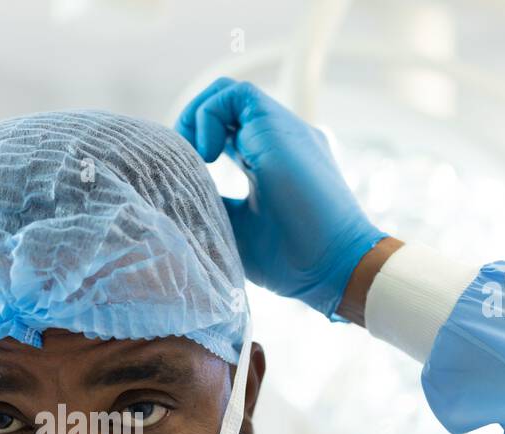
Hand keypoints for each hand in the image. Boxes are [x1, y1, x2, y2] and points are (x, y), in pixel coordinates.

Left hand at [175, 78, 385, 318]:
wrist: (332, 267)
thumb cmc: (289, 260)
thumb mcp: (235, 228)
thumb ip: (210, 202)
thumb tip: (172, 191)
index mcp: (271, 162)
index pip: (228, 135)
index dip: (196, 145)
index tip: (183, 177)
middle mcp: (279, 140)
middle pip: (226, 109)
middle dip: (190, 128)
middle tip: (178, 163)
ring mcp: (283, 129)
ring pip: (229, 95)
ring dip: (197, 119)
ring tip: (193, 158)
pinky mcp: (279, 126)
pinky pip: (235, 94)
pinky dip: (208, 116)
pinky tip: (206, 154)